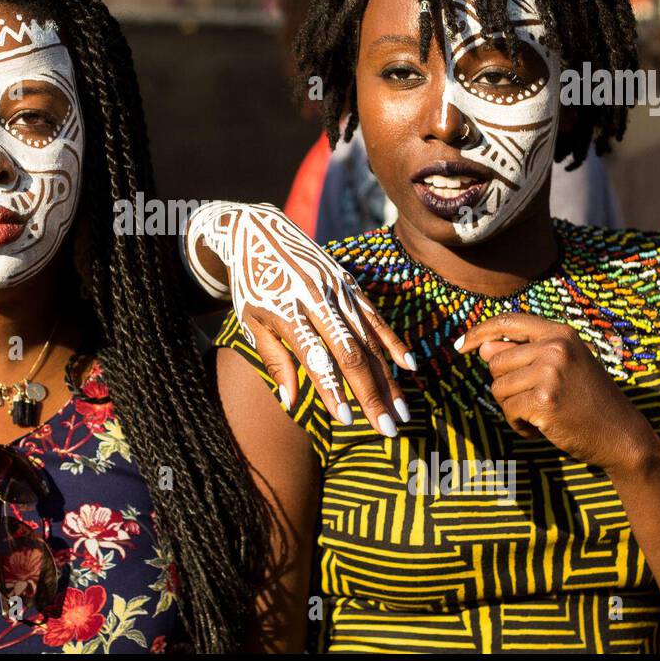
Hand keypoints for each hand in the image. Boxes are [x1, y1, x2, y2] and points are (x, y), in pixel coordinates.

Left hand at [183, 202, 415, 435]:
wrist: (258, 231)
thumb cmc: (251, 285)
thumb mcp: (251, 322)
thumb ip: (274, 360)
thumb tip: (292, 402)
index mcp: (290, 311)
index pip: (316, 358)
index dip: (333, 391)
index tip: (347, 422)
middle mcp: (318, 299)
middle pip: (352, 353)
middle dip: (371, 394)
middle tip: (388, 429)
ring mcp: (338, 289)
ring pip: (370, 339)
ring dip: (388, 378)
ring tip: (402, 411)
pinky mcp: (350, 283)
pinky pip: (375, 317)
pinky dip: (393, 343)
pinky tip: (408, 367)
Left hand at [456, 313, 656, 471]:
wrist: (622, 436)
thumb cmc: (588, 401)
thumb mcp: (561, 367)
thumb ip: (524, 354)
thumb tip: (482, 346)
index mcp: (560, 333)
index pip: (506, 321)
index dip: (478, 332)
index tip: (460, 346)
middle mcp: (555, 348)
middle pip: (496, 362)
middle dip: (506, 386)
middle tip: (534, 400)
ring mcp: (550, 373)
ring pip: (498, 388)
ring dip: (512, 407)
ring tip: (542, 413)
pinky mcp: (544, 400)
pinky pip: (509, 411)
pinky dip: (520, 425)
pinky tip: (543, 427)